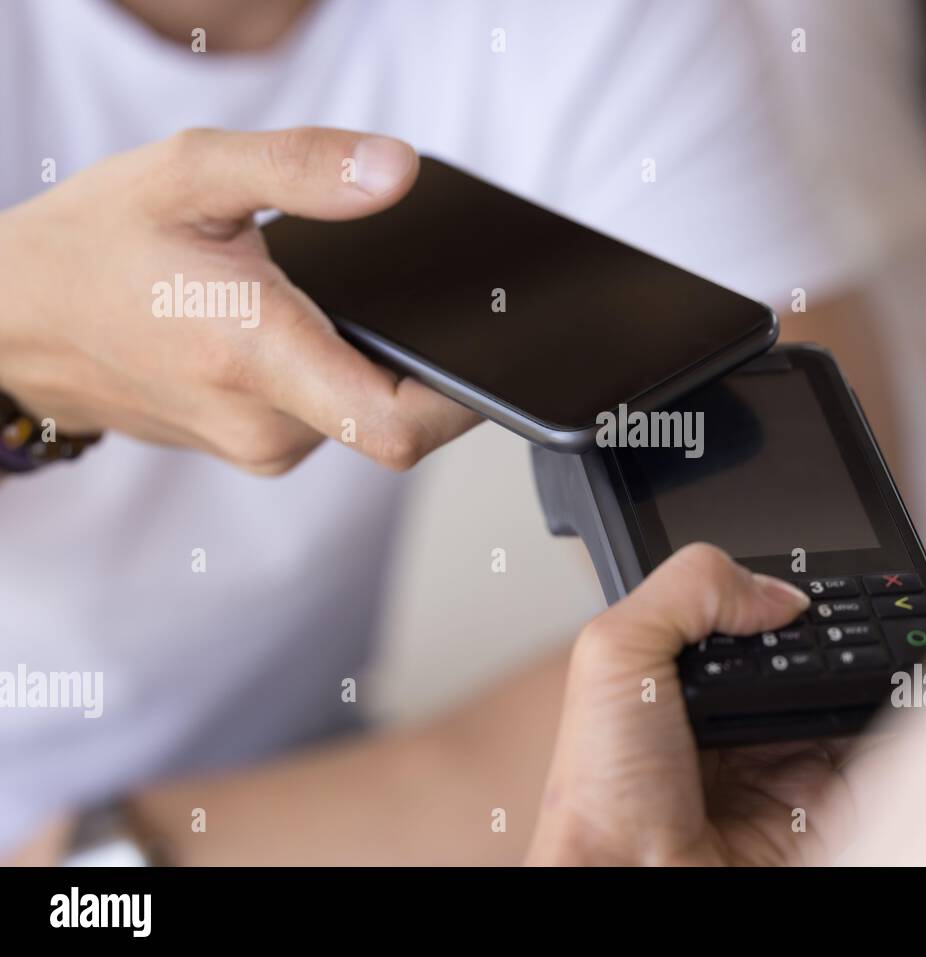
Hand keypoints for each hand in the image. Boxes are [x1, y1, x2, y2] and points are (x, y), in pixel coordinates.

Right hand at [0, 127, 478, 473]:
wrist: (17, 320)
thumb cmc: (96, 245)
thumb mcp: (190, 174)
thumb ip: (301, 168)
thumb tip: (397, 170)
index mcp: (255, 358)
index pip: (397, 428)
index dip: (463, 401)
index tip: (488, 348)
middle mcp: (265, 427)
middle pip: (396, 418)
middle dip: (423, 360)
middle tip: (413, 292)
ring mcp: (259, 447)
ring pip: (361, 415)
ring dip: (375, 361)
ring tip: (342, 297)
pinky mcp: (254, 446)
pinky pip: (328, 417)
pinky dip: (341, 372)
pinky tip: (314, 322)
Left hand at [527, 543, 925, 865]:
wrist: (628, 885)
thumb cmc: (598, 792)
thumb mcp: (616, 653)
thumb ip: (691, 588)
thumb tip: (779, 590)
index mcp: (691, 673)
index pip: (765, 610)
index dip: (816, 577)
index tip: (862, 547)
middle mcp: (744, 715)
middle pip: (830, 648)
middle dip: (888, 608)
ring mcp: (790, 763)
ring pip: (870, 696)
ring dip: (923, 655)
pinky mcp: (828, 810)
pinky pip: (888, 757)